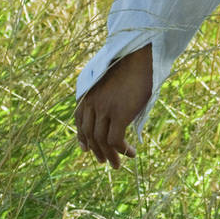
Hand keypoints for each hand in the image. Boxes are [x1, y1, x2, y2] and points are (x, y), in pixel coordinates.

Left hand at [74, 45, 152, 168]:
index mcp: (87, 92)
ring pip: (101, 141)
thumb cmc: (131, 62)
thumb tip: (118, 112)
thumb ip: (108, 95)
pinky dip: (122, 150)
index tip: (86, 149)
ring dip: (109, 156)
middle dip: (96, 151)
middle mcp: (91, 101)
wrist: (140, 53)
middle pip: (89, 134)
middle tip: (105, 161)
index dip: (82, 137)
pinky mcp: (119, 113)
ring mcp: (104, 108)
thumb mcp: (113, 79)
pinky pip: (115, 140)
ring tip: (117, 165)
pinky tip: (131, 153)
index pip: (79, 120)